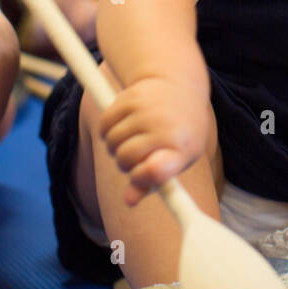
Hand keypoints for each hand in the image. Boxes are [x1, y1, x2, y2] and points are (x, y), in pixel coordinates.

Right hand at [98, 76, 208, 206]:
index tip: (138, 176)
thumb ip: (153, 182)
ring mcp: (148, 109)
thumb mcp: (176, 159)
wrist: (179, 86)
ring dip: (114, 147)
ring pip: (112, 142)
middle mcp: (165, 126)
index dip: (141, 178)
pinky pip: (104, 124)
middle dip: (125, 164)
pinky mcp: (131, 96)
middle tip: (134, 158)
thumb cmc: (179, 133)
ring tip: (129, 141)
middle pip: (126, 158)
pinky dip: (106, 131)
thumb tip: (129, 202)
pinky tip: (121, 127)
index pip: (156, 170)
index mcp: (183, 147)